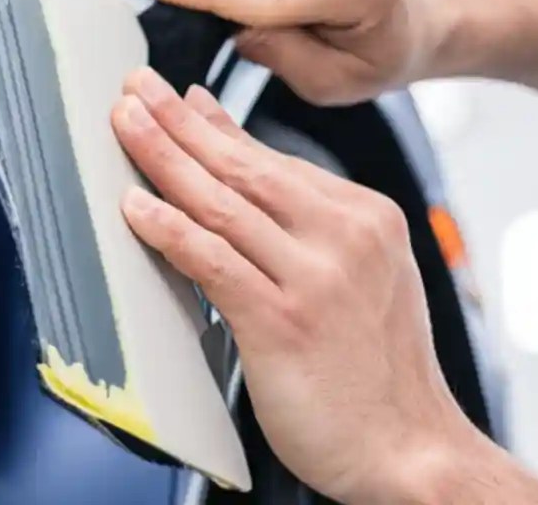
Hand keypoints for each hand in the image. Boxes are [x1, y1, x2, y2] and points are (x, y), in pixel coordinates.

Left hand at [110, 67, 476, 501]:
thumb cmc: (378, 370)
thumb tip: (242, 162)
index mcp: (365, 218)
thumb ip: (301, 220)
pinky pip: (213, 261)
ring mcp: (316, 277)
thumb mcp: (356, 273)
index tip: (173, 98)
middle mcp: (345, 236)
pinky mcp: (284, 321)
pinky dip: (170, 229)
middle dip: (178, 122)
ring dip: (164, 158)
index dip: (211, 124)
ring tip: (125, 126)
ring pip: (223, 203)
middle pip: (242, 166)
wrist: (412, 447)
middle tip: (134, 90)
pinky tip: (136, 207)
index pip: (272, 159)